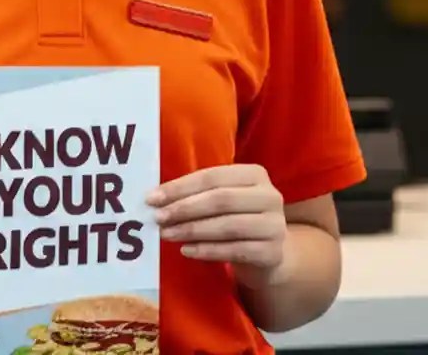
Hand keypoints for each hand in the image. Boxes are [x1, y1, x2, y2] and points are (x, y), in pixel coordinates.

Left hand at [148, 164, 287, 287]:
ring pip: (228, 226)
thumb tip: (155, 198)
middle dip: (185, 208)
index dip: (181, 187)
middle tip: (158, 217)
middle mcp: (270, 196)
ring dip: (193, 230)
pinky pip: (235, 251)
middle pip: (221, 199)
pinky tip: (186, 251)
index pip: (213, 176)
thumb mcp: (222, 200)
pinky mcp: (272, 253)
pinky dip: (208, 250)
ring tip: (167, 234)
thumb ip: (196, 195)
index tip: (152, 198)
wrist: (268, 253)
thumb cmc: (236, 219)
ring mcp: (275, 226)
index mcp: (255, 174)